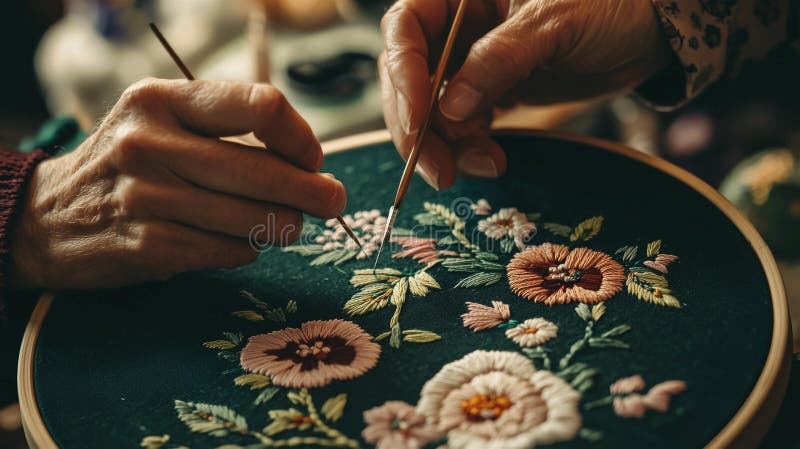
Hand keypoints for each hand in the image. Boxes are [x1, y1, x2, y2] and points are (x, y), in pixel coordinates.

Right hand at [11, 78, 345, 289]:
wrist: (49, 218)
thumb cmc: (128, 162)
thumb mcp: (162, 119)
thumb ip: (226, 127)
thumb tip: (309, 161)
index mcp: (163, 99)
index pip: (262, 106)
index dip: (301, 136)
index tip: (312, 157)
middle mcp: (151, 143)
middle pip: (268, 171)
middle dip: (316, 192)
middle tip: (332, 200)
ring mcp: (148, 198)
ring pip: (258, 219)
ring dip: (286, 225)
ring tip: (285, 223)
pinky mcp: (151, 246)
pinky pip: (233, 251)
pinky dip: (249, 249)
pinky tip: (240, 240)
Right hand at [380, 0, 673, 188]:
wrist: (655, 31)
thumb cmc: (612, 2)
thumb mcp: (555, 21)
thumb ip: (500, 59)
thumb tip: (452, 108)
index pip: (406, 28)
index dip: (403, 75)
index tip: (419, 120)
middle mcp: (459, 27)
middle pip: (410, 77)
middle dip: (419, 126)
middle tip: (437, 169)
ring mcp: (474, 62)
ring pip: (433, 109)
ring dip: (448, 146)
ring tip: (486, 164)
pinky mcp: (493, 92)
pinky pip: (463, 125)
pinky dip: (470, 148)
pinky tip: (492, 159)